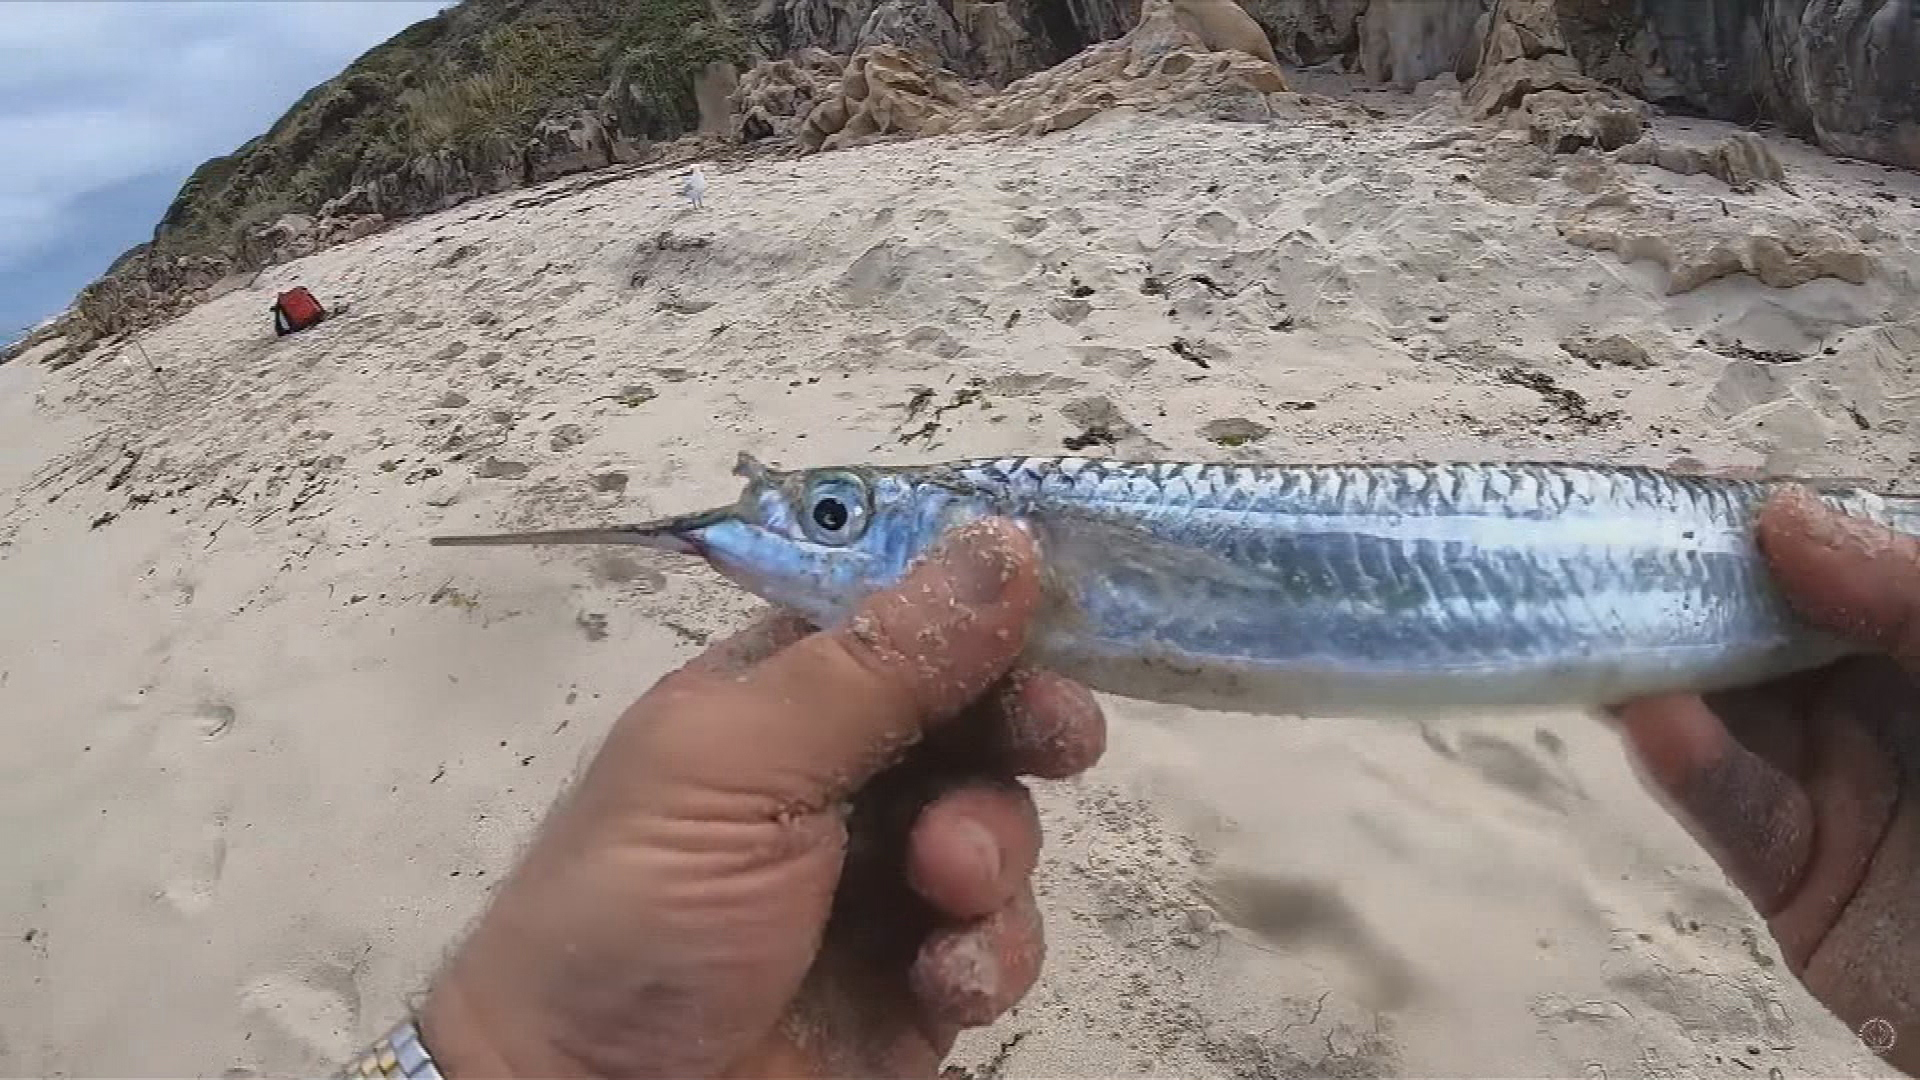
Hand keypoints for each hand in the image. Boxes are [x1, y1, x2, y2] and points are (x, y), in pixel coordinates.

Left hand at [418, 520, 1105, 1077]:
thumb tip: (1005, 540)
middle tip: (1057, 740)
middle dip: (1019, 730)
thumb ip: (878, 663)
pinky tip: (942, 978)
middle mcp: (838, 778)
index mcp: (776, 699)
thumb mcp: (738, 766)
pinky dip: (989, 955)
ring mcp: (883, 883)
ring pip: (1004, 827)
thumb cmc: (636, 913)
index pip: (903, 622)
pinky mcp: (918, 981)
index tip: (1058, 611)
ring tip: (946, 888)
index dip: (982, 614)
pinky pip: (1000, 942)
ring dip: (994, 851)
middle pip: (975, 718)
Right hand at [1616, 487, 1919, 1070]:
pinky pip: (1737, 816)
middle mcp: (1887, 708)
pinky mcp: (1802, 884)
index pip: (1837, 565)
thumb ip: (1910, 595)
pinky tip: (1657, 721)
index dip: (1763, 522)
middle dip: (1685, 588)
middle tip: (1605, 546)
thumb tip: (1783, 516)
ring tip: (1601, 623)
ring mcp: (1841, 794)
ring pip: (1729, 717)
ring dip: (1663, 670)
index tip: (1690, 486)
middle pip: (1763, 634)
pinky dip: (1691, 768)